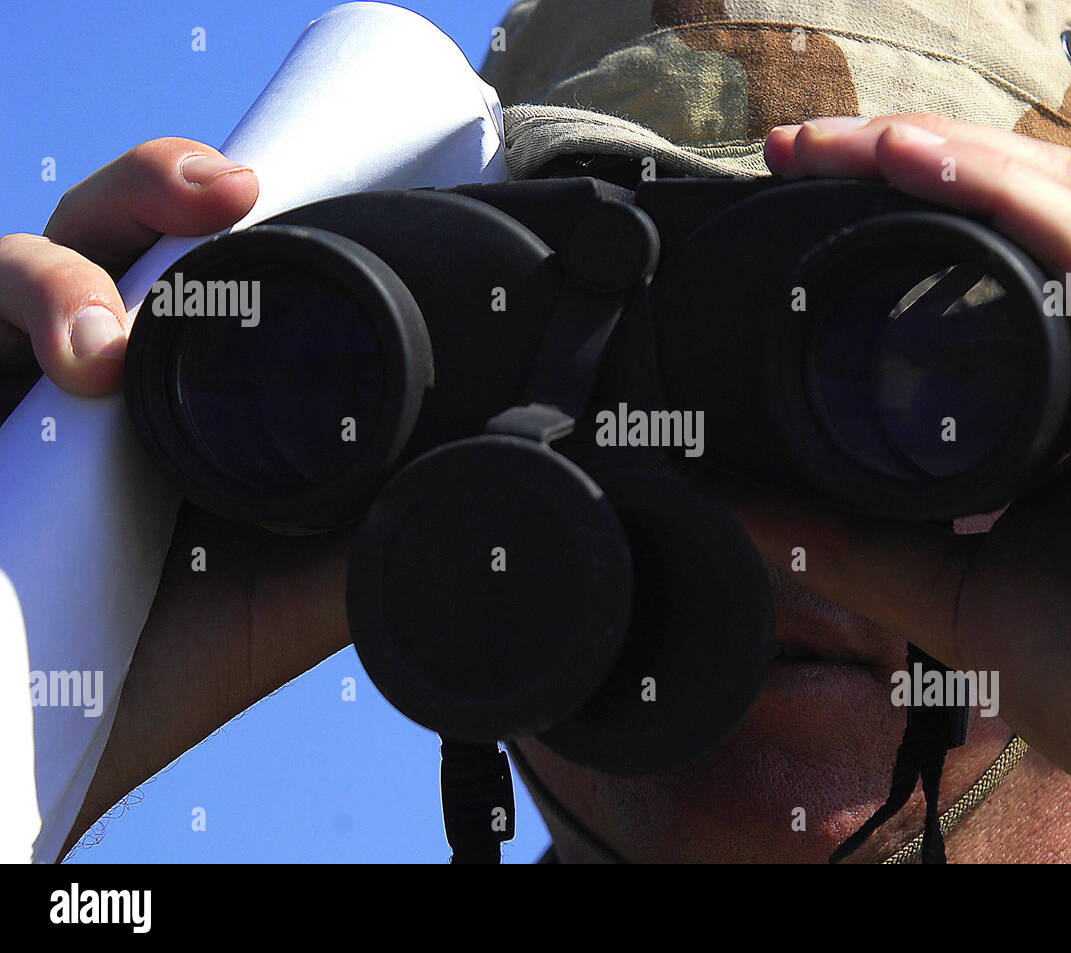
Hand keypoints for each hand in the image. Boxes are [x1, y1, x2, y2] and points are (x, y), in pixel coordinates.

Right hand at [0, 139, 353, 857]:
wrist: (44, 748)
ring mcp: (8, 389)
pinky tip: (52, 370)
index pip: (197, 271)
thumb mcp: (276, 602)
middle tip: (221, 195)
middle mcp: (89, 374)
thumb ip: (355, 543)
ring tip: (100, 352)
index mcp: (176, 394)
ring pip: (15, 265)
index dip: (229, 220)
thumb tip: (461, 496)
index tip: (272, 201)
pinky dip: (1, 323)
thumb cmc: (157, 665)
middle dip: (156, 187)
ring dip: (57, 282)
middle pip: (112, 233)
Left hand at [748, 114, 1070, 859]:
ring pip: (1046, 193)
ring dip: (932, 151)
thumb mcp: (947, 583)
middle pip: (1020, 200)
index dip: (908, 209)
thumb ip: (845, 538)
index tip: (804, 200)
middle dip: (904, 160)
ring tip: (830, 142)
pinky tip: (907, 160)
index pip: (1003, 253)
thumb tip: (744, 505)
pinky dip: (990, 188)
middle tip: (796, 151)